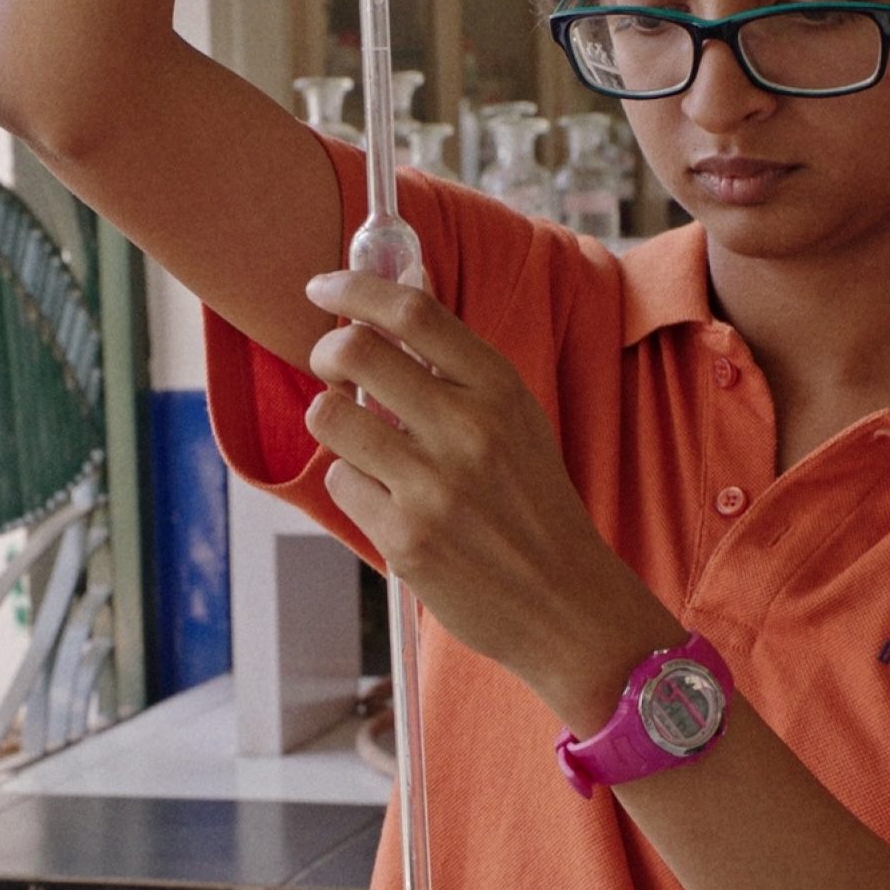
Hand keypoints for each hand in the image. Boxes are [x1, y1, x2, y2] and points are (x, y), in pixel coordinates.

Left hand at [302, 271, 682, 729]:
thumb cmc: (533, 503)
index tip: (322, 286)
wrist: (566, 602)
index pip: (411, 311)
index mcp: (499, 389)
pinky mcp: (405, 539)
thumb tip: (393, 296)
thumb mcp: (516, 418)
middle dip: (325, 352)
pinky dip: (354, 486)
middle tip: (330, 366)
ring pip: (330, 417)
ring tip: (366, 443)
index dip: (354, 287)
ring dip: (333, 423)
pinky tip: (390, 503)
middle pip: (354, 353)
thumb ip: (457, 365)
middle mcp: (467, 430)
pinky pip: (341, 483)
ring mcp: (433, 486)